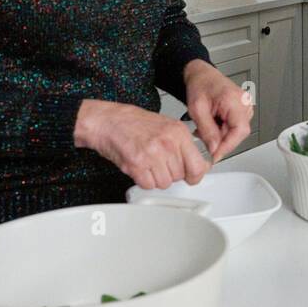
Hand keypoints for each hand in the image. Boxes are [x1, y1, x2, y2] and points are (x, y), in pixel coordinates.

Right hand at [75, 99, 210, 189]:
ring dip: (157, 178)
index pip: (198, 166)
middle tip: (160, 164)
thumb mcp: (167, 125)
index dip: (195, 176)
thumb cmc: (134, 122)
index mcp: (178, 133)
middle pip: (179, 176)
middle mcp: (167, 143)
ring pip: (165, 183)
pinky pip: (148, 185)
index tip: (192, 177)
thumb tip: (197, 163)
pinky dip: (144, 181)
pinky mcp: (136, 165)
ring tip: (149, 164)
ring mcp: (152, 155)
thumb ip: (183, 144)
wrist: (108, 121)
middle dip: (171, 174)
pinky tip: (140, 168)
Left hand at [183, 59, 253, 162]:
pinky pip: (235, 126)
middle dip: (220, 140)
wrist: (201, 75)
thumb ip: (207, 130)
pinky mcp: (243, 109)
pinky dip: (222, 129)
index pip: (240, 130)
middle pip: (238, 132)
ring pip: (236, 131)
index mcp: (235, 100)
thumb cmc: (200, 85)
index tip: (216, 155)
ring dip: (220, 135)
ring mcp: (246, 106)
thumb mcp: (197, 109)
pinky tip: (212, 123)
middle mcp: (244, 103)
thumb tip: (214, 148)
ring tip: (206, 126)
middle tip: (203, 137)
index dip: (228, 146)